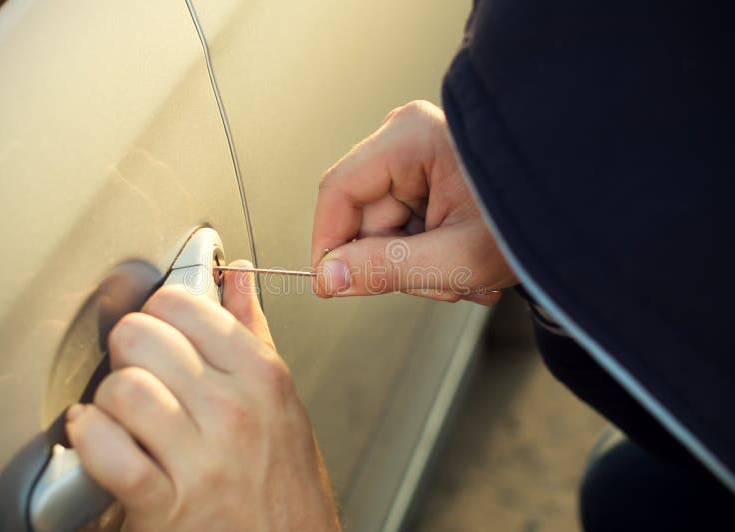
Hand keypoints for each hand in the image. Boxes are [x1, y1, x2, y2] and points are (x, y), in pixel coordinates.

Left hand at [65, 260, 339, 531]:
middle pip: (143, 338)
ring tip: (118, 408)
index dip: (159, 312)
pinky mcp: (166, 505)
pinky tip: (96, 436)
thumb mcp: (281, 398)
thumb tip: (239, 278)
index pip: (185, 305)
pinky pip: (107, 451)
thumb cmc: (284, 479)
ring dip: (107, 399)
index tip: (160, 328)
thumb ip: (253, 331)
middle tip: (136, 366)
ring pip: (123, 389)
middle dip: (129, 350)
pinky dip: (89, 439)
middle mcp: (233, 410)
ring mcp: (201, 458)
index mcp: (261, 375)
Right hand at [312, 100, 516, 304]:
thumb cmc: (532, 223)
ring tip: (466, 272)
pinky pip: (406, 226)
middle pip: (365, 217)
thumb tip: (328, 277)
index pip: (339, 191)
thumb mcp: (456, 258)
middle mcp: (407, 139)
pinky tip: (465, 260)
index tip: (332, 284)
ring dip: (420, 265)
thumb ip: (385, 269)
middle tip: (443, 281)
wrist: (581, 213)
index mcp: (409, 138)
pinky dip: (431, 255)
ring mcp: (418, 158)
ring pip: (385, 230)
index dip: (329, 243)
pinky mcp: (428, 178)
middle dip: (398, 262)